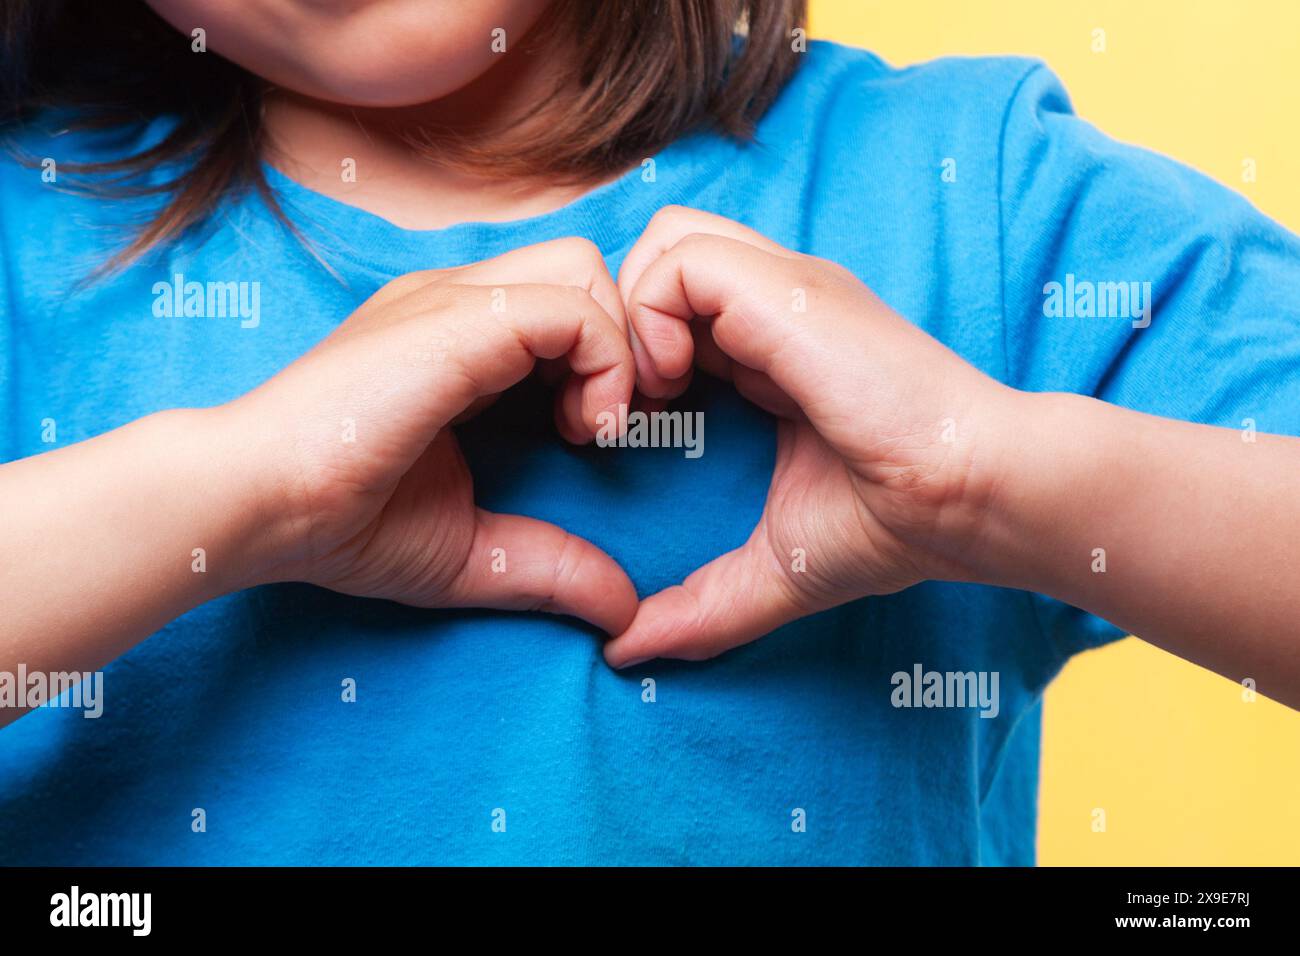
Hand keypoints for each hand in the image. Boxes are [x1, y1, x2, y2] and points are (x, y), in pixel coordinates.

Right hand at [228, 238, 638, 633]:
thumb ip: (552, 567)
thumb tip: (624, 609)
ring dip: (614, 345)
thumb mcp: (474, 552)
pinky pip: (571, 307)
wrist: (258, 507)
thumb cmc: (344, 525)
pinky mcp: (458, 319)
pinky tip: (580, 430)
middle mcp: (459, 303)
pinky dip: (603, 362)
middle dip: (621, 338)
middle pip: (582, 267)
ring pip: (583, 268)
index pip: (564, 302)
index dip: (602, 358)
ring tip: (587, 427)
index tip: (595, 437)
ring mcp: (455, 301)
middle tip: (604, 424)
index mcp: (459, 340)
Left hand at [604, 207, 1018, 664]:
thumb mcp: (774, 566)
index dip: (633, 354)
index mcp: (769, 347)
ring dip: (632, 316)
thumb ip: (703, 605)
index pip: (672, 303)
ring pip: (663, 238)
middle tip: (628, 407)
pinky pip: (678, 261)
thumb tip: (625, 652)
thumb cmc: (893, 524)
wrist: (971, 498)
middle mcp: (772, 303)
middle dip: (620, 323)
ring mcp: (782, 288)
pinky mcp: (786, 290)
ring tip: (655, 395)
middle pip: (660, 251)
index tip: (633, 429)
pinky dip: (653, 316)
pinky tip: (676, 385)